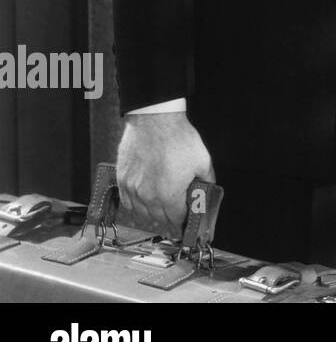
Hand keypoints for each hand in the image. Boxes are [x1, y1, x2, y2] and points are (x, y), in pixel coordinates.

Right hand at [116, 112, 213, 236]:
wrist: (155, 121)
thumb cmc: (178, 139)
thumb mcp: (203, 161)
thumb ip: (206, 181)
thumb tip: (207, 190)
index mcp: (169, 196)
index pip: (176, 219)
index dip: (183, 220)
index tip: (186, 219)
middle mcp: (148, 197)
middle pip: (158, 218)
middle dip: (169, 218)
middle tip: (175, 214)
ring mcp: (132, 189)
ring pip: (140, 213)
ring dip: (151, 214)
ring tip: (160, 209)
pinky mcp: (122, 179)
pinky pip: (126, 201)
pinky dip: (135, 205)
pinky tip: (142, 201)